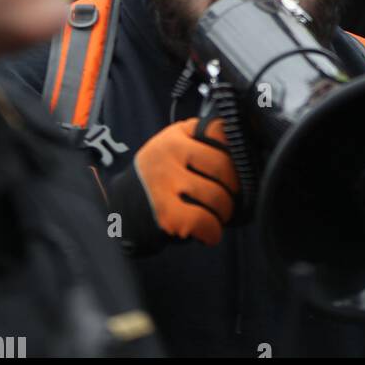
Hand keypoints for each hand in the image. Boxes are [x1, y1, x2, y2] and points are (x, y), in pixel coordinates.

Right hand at [132, 118, 238, 246]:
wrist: (121, 206)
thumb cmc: (159, 176)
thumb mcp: (174, 145)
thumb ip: (201, 139)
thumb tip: (244, 149)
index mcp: (176, 134)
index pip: (220, 132)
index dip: (237, 150)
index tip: (241, 164)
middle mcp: (169, 154)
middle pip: (223, 167)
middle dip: (235, 187)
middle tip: (232, 196)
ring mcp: (166, 183)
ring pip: (216, 196)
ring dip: (225, 211)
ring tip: (220, 215)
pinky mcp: (165, 212)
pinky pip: (202, 220)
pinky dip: (212, 231)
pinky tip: (210, 233)